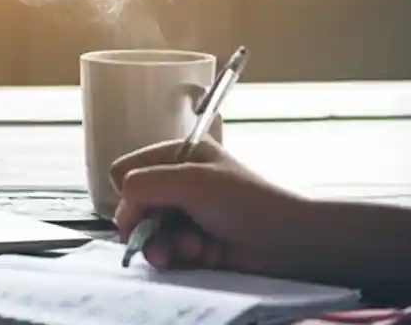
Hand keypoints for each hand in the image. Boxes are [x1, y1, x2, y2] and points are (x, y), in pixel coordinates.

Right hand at [110, 138, 308, 274]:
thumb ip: (142, 186)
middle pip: (134, 207)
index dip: (129, 194)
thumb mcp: (189, 180)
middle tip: (166, 240)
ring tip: (191, 250)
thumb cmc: (243, 201)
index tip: (143, 210)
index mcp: (177, 154)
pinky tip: (204, 254)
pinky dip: (182, 256)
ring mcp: (186, 213)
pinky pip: (167, 251)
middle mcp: (178, 181)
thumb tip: (121, 214)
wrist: (288, 241)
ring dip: (166, 245)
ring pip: (148, 233)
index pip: (126, 171)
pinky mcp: (194, 241)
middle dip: (149, 226)